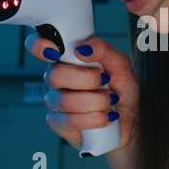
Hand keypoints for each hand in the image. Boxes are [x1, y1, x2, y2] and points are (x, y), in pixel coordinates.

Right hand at [24, 32, 136, 153]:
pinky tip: (104, 116)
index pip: (39, 46)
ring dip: (96, 102)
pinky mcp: (58, 123)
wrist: (129, 121)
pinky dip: (93, 119)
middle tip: (104, 81)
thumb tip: (84, 48)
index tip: (55, 51)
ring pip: (65, 100)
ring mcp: (55, 101)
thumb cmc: (121, 91)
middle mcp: (57, 78)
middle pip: (55, 75)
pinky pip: (69, 121)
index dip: (39, 46)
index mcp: (67, 59)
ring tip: (109, 101)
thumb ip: (104, 51)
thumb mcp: (121, 66)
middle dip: (88, 79)